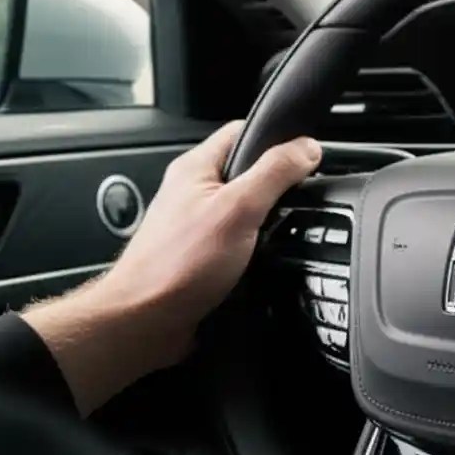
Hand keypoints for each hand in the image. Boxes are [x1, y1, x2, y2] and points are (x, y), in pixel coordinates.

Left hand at [24, 121, 320, 413]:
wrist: (146, 322)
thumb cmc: (177, 265)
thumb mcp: (239, 209)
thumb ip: (275, 173)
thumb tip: (307, 147)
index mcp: (196, 168)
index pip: (242, 132)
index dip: (278, 138)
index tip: (308, 154)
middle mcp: (193, 193)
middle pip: (248, 172)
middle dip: (278, 185)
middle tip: (300, 199)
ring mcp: (197, 226)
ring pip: (246, 210)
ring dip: (269, 222)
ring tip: (284, 232)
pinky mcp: (203, 257)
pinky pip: (241, 242)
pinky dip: (258, 250)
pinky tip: (268, 260)